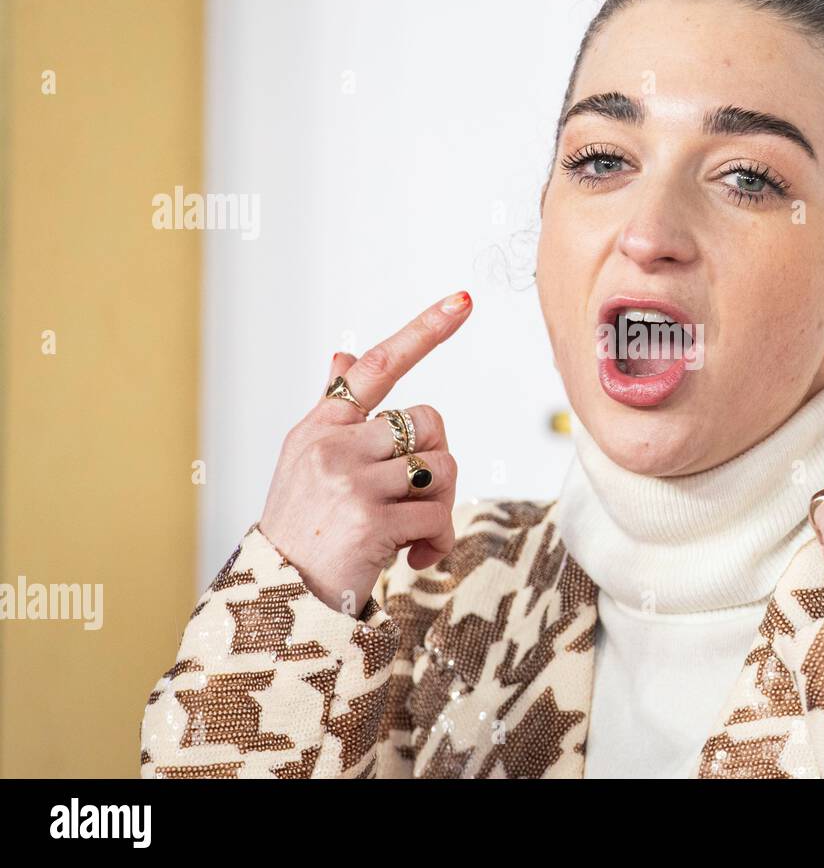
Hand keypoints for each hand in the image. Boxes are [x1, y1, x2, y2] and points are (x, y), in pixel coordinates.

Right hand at [257, 291, 471, 613]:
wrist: (280, 603)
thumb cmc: (304, 530)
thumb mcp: (307, 465)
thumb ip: (335, 413)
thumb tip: (343, 352)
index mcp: (318, 428)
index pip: (375, 367)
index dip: (424, 331)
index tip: (464, 300)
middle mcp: (332, 446)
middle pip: (428, 421)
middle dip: (436, 460)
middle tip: (418, 499)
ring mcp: (350, 482)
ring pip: (441, 466)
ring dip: (440, 505)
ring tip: (414, 535)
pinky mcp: (371, 521)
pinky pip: (439, 514)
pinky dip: (439, 541)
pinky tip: (414, 560)